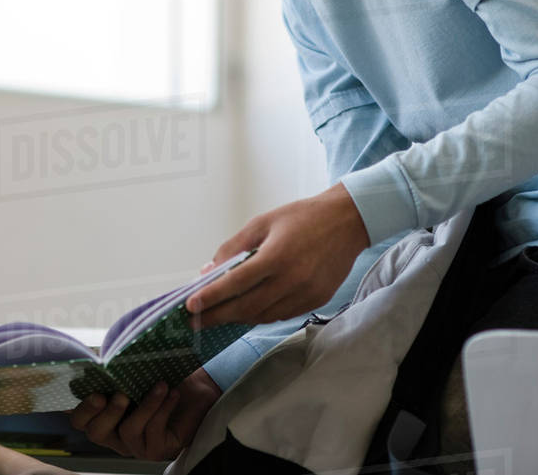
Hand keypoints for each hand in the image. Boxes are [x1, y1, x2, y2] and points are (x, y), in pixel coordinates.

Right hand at [68, 368, 221, 459]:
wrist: (195, 389)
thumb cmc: (160, 377)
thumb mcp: (135, 370)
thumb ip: (115, 369)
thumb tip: (101, 357)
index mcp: (103, 415)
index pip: (80, 420)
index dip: (83, 409)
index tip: (97, 391)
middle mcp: (115, 435)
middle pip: (96, 433)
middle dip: (107, 413)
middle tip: (121, 394)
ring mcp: (135, 445)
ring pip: (128, 431)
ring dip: (145, 406)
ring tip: (160, 385)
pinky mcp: (157, 450)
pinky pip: (154, 432)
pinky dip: (163, 409)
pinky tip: (172, 394)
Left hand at [187, 183, 369, 328]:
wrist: (348, 222)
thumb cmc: (302, 218)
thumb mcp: (262, 222)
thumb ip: (233, 247)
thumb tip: (208, 272)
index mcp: (277, 256)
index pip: (235, 283)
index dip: (210, 297)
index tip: (190, 306)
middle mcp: (292, 279)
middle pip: (246, 307)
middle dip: (218, 316)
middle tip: (197, 320)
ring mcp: (306, 294)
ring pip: (263, 316)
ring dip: (238, 318)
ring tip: (218, 315)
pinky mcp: (317, 301)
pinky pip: (281, 315)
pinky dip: (261, 315)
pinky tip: (247, 311)